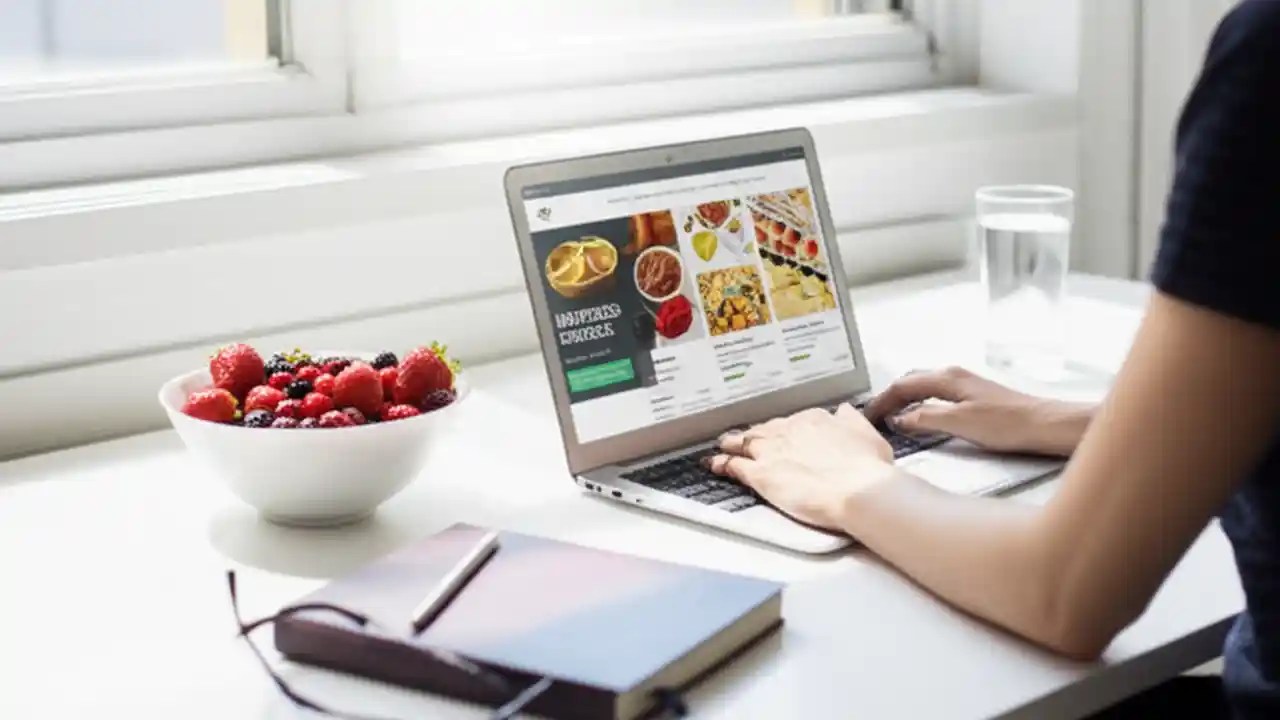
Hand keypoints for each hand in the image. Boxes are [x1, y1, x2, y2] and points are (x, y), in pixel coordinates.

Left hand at [706, 406, 897, 530]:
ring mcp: (772, 452)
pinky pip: (734, 465)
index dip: (783, 430)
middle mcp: (789, 431)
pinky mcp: (761, 474)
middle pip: (764, 430)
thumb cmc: (868, 469)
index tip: (781, 434)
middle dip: (754, 435)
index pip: (791, 422)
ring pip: (744, 443)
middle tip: (745, 438)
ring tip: (723, 446)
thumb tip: (844, 411)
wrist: (857, 490)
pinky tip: (715, 465)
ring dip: (732, 444)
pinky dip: (722, 464)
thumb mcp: (867, 434)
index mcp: (815, 420)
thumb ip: (851, 421)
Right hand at [863, 367, 1093, 456]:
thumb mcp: (959, 423)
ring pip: (924, 388)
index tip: (867, 417)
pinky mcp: (974, 397)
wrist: (1046, 425)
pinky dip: (920, 405)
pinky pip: (936, 396)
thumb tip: (899, 418)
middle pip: (911, 382)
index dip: (882, 401)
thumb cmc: (1006, 423)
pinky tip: (921, 418)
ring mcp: (965, 385)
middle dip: (889, 398)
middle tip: (874, 417)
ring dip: (904, 401)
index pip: (902, 385)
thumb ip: (924, 418)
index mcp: (947, 378)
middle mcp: (954, 375)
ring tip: (891, 418)